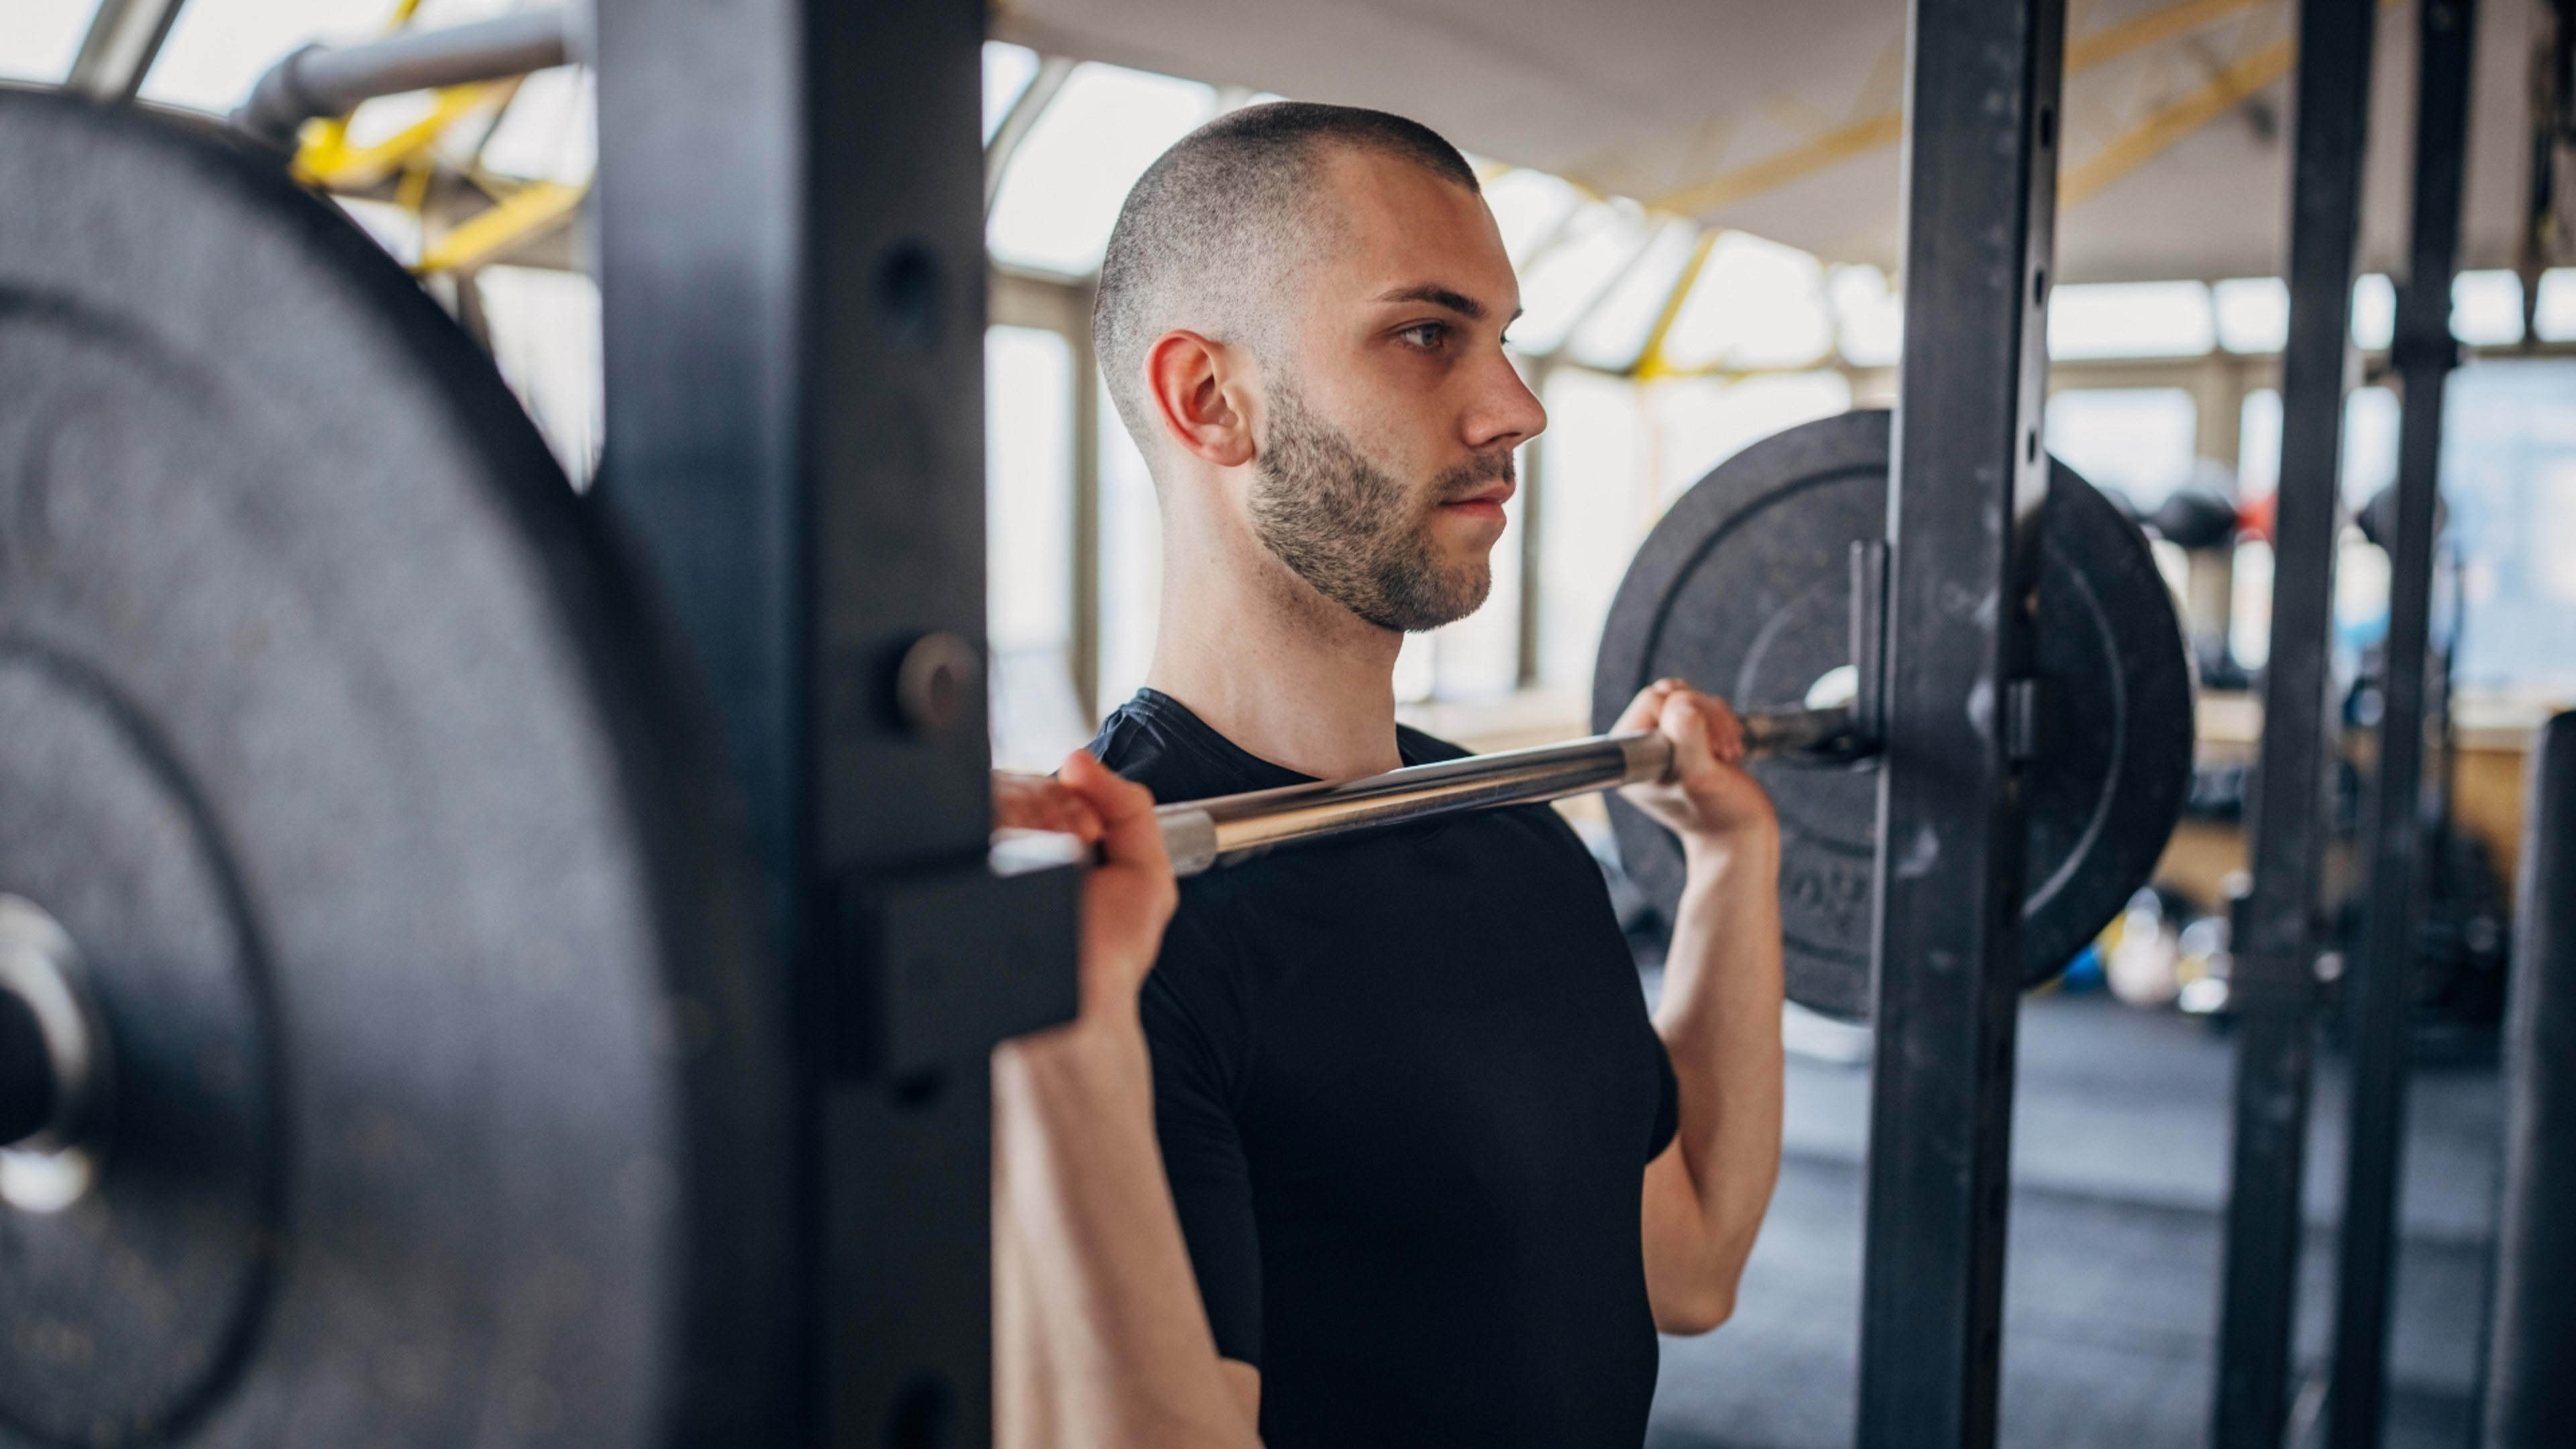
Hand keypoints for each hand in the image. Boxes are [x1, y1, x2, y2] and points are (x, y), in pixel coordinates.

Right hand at [992, 751, 1178, 1020]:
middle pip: (1015, 782)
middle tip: (1083, 840)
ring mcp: (982, 863)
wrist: (1084, 1004)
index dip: (1071, 794)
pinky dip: (1018, 828)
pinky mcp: (966, 873)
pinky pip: (979, 820)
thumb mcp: (1145, 869)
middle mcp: (1010, 852)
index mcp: (1047, 847)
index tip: (1094, 829)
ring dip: (1041, 815)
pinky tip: (1040, 862)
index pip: (1041, 784)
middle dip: (1059, 802)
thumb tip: (1078, 760)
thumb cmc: (1111, 953)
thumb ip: (1129, 804)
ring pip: (994, 795)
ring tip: (1066, 857)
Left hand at [1612, 678, 1776, 856]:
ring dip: (1717, 720)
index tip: (1707, 746)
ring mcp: (1663, 744)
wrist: (1741, 834)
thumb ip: (1688, 740)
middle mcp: (1640, 749)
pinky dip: (1722, 723)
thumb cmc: (1720, 814)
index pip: (1653, 701)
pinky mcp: (1685, 740)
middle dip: (1705, 715)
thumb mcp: (1701, 778)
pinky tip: (1728, 751)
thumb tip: (1682, 704)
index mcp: (1629, 758)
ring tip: (1727, 753)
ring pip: (1690, 698)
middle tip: (1721, 750)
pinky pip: (1702, 707)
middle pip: (1671, 694)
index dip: (1687, 713)